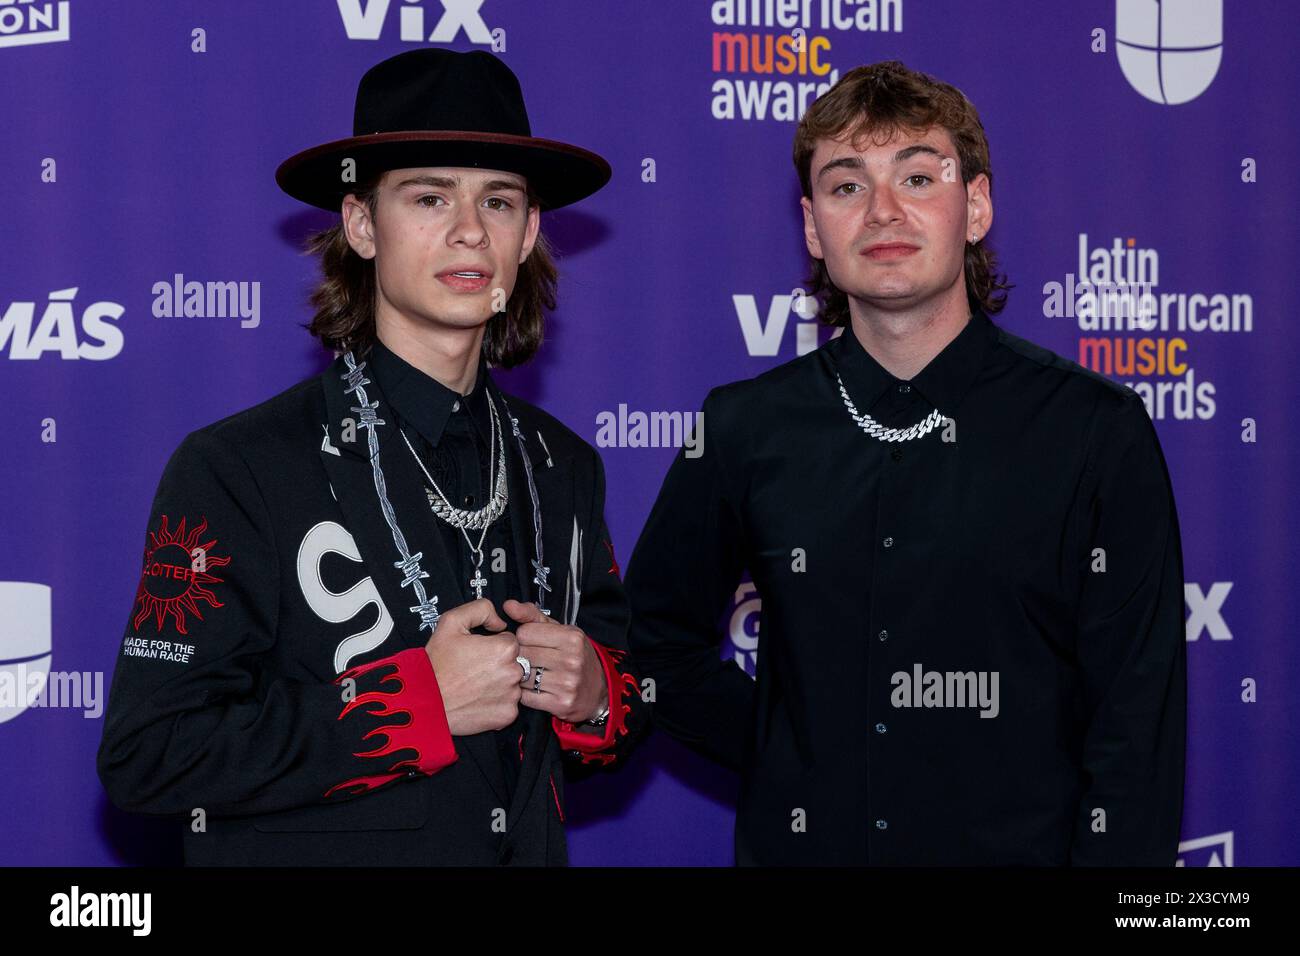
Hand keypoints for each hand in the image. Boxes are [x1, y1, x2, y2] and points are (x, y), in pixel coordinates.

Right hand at [424, 598, 521, 735]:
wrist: (424, 701)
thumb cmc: (437, 663)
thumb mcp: (451, 622)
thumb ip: (481, 609)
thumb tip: (500, 622)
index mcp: (505, 648)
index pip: (509, 641)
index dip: (492, 645)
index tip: (476, 653)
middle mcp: (514, 671)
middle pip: (514, 662)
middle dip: (497, 664)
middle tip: (473, 670)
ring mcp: (512, 696)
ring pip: (512, 684)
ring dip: (499, 683)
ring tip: (474, 686)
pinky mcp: (507, 715)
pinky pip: (508, 704)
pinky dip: (497, 703)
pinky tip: (477, 700)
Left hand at [503, 599, 605, 723]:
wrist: (599, 691)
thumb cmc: (574, 656)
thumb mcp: (561, 630)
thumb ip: (532, 616)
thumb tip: (507, 605)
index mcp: (571, 637)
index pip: (525, 632)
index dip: (524, 637)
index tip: (532, 643)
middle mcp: (571, 660)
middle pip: (522, 654)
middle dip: (522, 656)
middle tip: (531, 659)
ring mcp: (566, 683)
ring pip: (522, 676)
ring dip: (522, 675)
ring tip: (532, 673)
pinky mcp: (560, 704)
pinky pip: (526, 697)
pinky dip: (525, 694)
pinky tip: (535, 689)